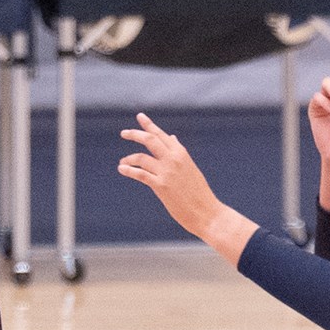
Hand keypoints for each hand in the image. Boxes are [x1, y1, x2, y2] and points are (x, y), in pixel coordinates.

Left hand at [118, 113, 226, 238]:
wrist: (207, 213)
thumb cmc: (199, 193)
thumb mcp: (190, 167)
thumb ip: (179, 152)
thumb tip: (172, 137)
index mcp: (181, 153)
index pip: (162, 134)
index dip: (149, 125)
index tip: (140, 116)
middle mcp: (174, 159)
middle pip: (150, 140)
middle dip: (135, 134)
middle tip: (123, 133)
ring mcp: (167, 172)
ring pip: (141, 157)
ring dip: (129, 158)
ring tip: (122, 162)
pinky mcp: (161, 186)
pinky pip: (140, 174)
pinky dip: (129, 170)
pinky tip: (121, 169)